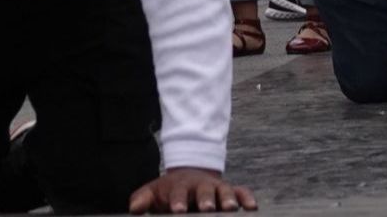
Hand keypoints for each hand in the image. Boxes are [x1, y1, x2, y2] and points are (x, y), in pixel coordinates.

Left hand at [128, 167, 256, 213]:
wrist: (189, 175)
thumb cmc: (170, 191)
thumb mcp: (153, 192)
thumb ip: (142, 199)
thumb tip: (133, 208)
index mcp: (180, 187)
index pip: (178, 194)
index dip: (178, 201)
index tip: (177, 210)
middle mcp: (200, 186)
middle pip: (204, 191)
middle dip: (206, 200)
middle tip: (206, 209)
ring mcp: (217, 188)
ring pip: (224, 191)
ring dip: (228, 199)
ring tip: (230, 208)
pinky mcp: (231, 192)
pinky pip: (241, 192)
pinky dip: (247, 197)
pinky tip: (252, 207)